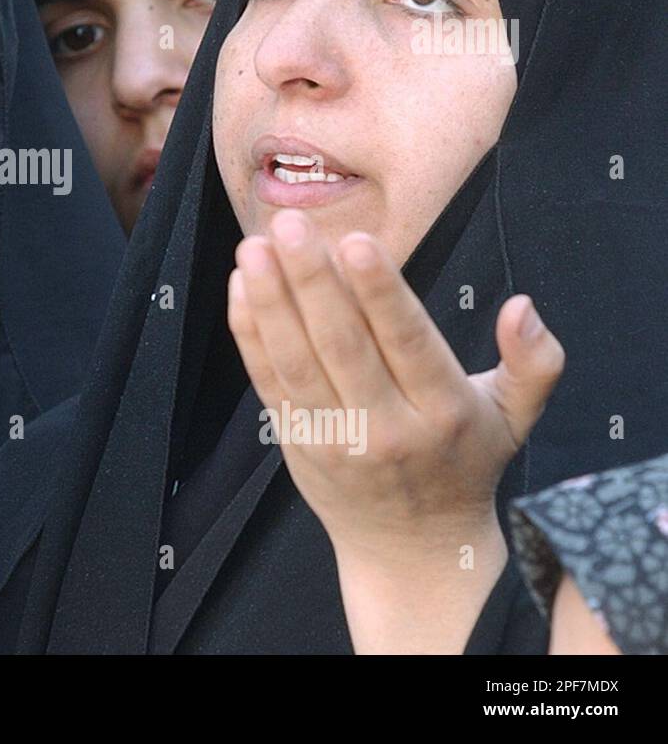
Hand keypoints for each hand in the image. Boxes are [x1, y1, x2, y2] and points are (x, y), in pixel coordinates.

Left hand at [226, 209, 564, 650]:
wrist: (413, 549)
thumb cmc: (465, 463)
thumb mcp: (514, 417)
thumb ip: (534, 362)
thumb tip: (523, 308)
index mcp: (444, 410)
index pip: (407, 341)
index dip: (379, 291)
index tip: (355, 240)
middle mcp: (386, 425)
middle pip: (341, 344)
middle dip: (311, 280)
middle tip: (290, 225)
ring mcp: (334, 436)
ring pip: (295, 360)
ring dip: (269, 300)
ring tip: (253, 247)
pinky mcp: (296, 440)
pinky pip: (267, 380)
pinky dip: (249, 333)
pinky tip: (240, 286)